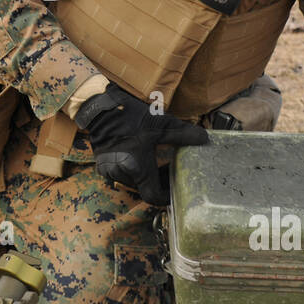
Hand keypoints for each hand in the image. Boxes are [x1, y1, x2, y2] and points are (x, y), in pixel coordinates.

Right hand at [75, 83, 208, 205]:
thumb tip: (204, 138)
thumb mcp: (161, 124)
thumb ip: (183, 135)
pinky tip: (137, 155)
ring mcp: (109, 170)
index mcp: (137, 167)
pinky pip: (120, 174)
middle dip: (157, 180)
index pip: (153, 196)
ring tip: (154, 160)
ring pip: (132, 180)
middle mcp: (121, 173)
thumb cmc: (130, 116)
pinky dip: (131, 169)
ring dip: (143, 174)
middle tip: (169, 170)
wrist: (100, 107)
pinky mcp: (101, 165)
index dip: (166, 196)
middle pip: (144, 187)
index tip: (174, 188)